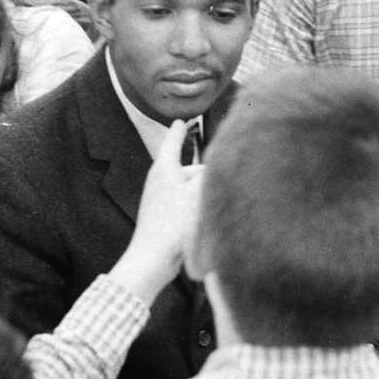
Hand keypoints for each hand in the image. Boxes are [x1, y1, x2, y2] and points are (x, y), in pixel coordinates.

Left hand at [110, 120, 204, 303]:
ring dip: (203, 190)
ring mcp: (160, 197)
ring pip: (188, 186)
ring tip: (218, 200)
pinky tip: (208, 216)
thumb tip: (217, 164)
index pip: (173, 140)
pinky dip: (196, 203)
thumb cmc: (173, 223)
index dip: (181, 129)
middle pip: (187, 166)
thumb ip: (210, 173)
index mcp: (164, 167)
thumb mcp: (198, 192)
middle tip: (225, 174)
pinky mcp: (163, 214)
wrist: (153, 258)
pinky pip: (184, 201)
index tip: (183, 120)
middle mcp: (159, 179)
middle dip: (205, 170)